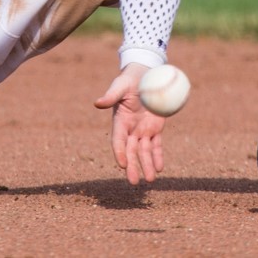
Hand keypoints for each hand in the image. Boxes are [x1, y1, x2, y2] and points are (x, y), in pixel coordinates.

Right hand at [94, 62, 165, 184]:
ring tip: (150, 179)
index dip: (120, 152)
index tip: (122, 164)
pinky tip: (160, 168)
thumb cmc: (129, 80)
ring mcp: (143, 130)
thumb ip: (111, 95)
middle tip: (133, 182)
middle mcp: (130, 129)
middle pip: (131, 151)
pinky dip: (158, 156)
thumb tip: (97, 103)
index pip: (118, 141)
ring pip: (144, 152)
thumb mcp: (121, 86)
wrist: (145, 75)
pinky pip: (156, 145)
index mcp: (120, 121)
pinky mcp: (155, 128)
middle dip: (132, 166)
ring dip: (147, 165)